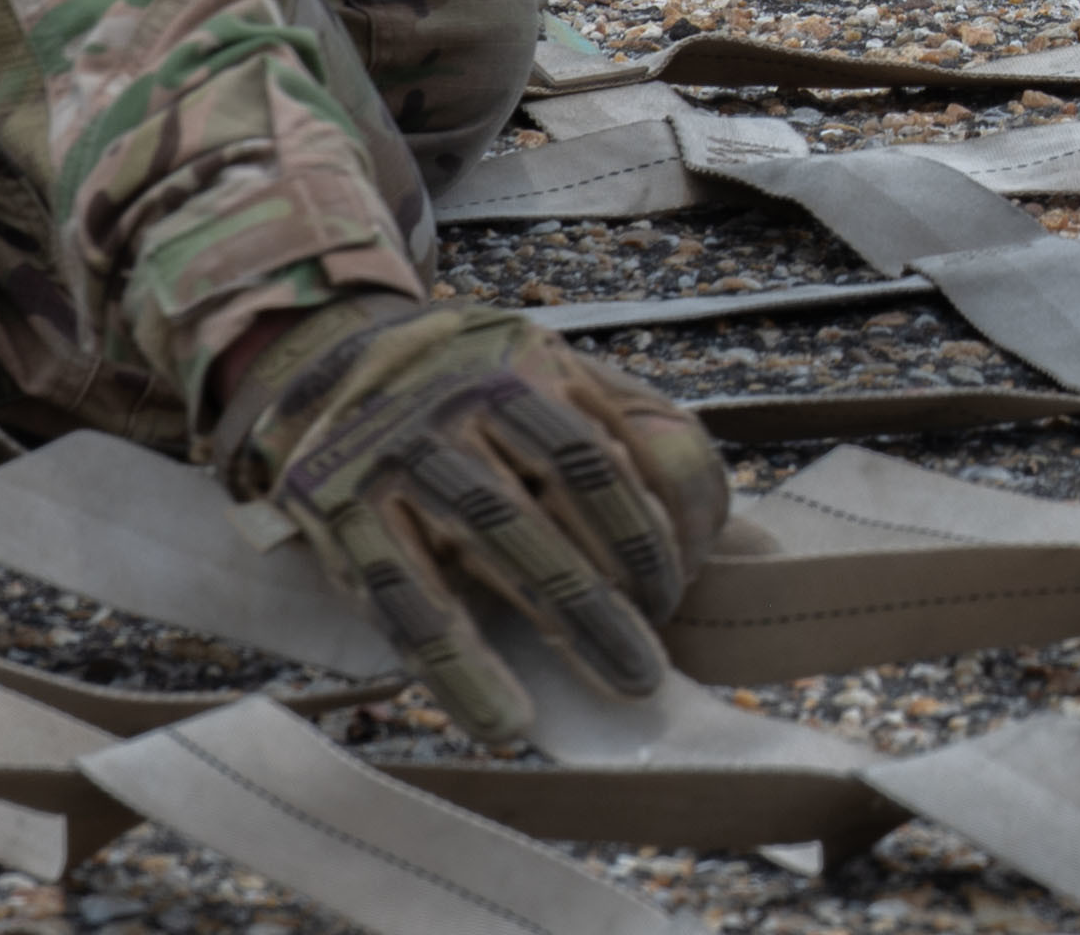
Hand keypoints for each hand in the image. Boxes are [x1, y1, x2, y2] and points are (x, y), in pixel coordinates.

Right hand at [207, 296, 729, 746]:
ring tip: (617, 681)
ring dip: (563, 615)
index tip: (683, 586)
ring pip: (495, 533)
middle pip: (564, 488)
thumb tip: (756, 550)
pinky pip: (405, 595)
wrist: (323, 364)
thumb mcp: (558, 391)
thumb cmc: (474, 402)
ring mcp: (403, 448)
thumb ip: (646, 450)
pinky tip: (503, 716)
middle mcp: (468, 396)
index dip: (660, 521)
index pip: (618, 446)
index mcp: (533, 366)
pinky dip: (458, 663)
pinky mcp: (341, 508)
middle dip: (622, 579)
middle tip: (658, 658)